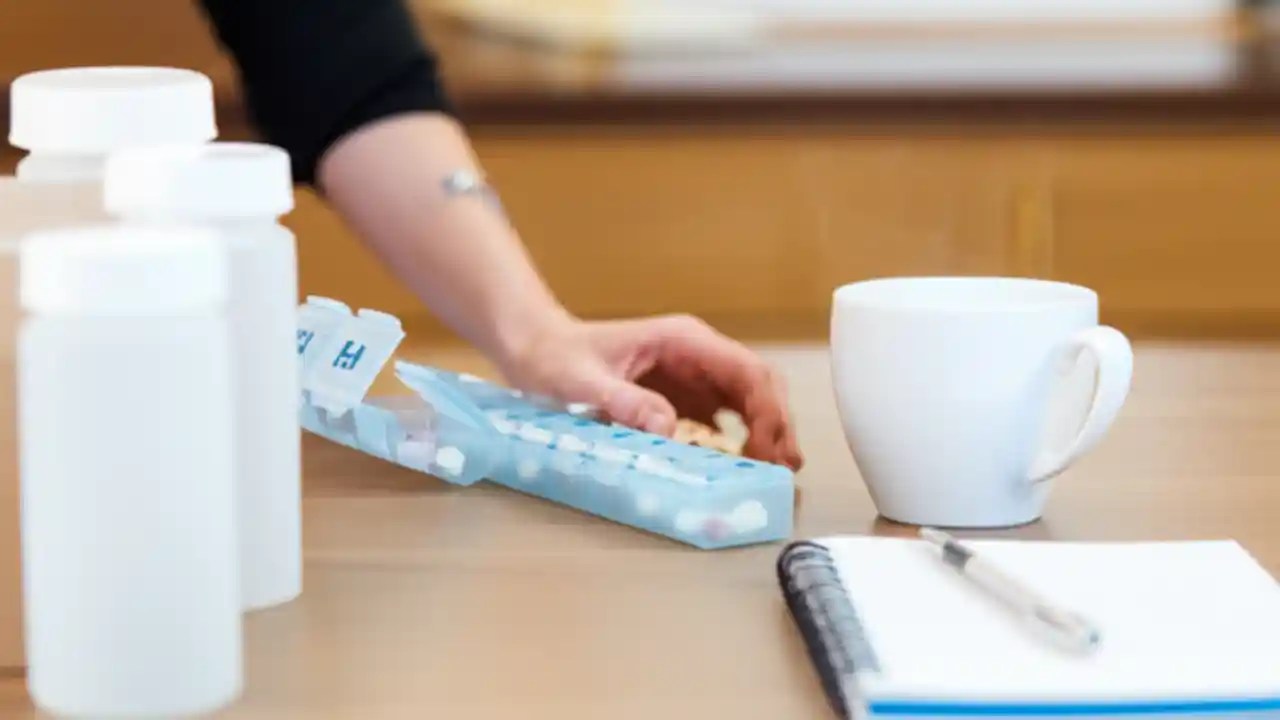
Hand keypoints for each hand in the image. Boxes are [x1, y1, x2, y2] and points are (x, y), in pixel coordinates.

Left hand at [496, 314, 802, 469]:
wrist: (533, 347)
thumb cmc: (554, 356)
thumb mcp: (582, 382)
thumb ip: (623, 402)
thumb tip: (667, 427)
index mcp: (683, 340)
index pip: (745, 370)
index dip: (767, 410)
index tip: (769, 448)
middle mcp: (695, 352)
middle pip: (756, 384)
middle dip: (776, 423)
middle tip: (784, 468)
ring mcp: (690, 372)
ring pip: (746, 399)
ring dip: (765, 431)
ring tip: (774, 470)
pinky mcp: (680, 392)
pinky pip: (722, 414)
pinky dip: (739, 437)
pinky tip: (742, 463)